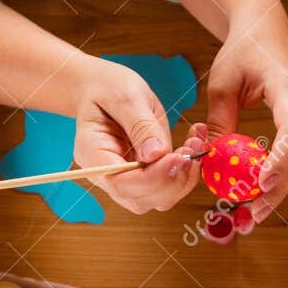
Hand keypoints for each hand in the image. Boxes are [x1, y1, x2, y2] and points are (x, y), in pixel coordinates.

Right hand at [72, 59, 196, 212]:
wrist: (102, 88)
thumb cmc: (107, 87)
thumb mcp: (125, 96)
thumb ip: (140, 125)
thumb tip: (157, 154)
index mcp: (92, 154)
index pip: (122, 184)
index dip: (154, 178)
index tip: (178, 157)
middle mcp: (107, 175)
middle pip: (142, 199)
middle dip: (173, 179)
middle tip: (192, 148)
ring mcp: (127, 179)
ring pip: (159, 199)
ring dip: (184, 177)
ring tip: (195, 144)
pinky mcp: (145, 176)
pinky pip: (168, 186)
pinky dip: (187, 171)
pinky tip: (194, 145)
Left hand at [207, 17, 287, 223]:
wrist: (266, 29)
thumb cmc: (243, 50)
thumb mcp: (221, 82)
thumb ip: (220, 121)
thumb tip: (212, 159)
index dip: (281, 160)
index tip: (263, 184)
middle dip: (280, 187)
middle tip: (254, 212)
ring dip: (286, 186)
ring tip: (258, 207)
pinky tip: (267, 188)